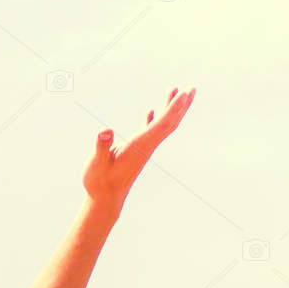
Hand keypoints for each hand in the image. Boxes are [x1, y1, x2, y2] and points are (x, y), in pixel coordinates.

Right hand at [81, 87, 195, 207]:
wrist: (105, 199)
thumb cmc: (99, 182)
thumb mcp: (96, 164)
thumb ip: (101, 147)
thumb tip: (105, 131)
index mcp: (139, 147)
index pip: (161, 125)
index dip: (173, 109)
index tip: (183, 94)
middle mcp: (146, 147)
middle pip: (169, 124)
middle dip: (181, 106)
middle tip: (192, 89)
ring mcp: (142, 149)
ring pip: (162, 126)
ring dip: (170, 109)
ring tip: (175, 91)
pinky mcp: (136, 151)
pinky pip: (149, 132)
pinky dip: (154, 119)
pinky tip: (152, 111)